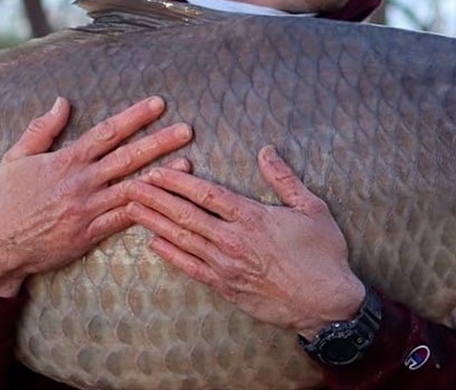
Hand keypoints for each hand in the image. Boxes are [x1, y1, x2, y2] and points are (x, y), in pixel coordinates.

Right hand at [0, 96, 192, 296]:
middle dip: (159, 141)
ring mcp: (87, 209)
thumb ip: (41, 129)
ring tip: (188, 165)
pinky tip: (165, 202)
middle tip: (187, 129)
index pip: (107, 132)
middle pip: (127, 157)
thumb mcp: (15, 157)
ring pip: (131, 188)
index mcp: (65, 161)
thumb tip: (61, 102)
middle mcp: (81, 183)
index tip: (158, 104)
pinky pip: (123, 220)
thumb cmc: (4, 200)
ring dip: (161, 176)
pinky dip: (146, 210)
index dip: (134, 117)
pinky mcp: (89, 234)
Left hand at [124, 145, 364, 338]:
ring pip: (182, 239)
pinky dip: (170, 255)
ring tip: (131, 208)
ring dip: (154, 222)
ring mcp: (227, 266)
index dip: (178, 181)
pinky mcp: (226, 287)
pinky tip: (153, 244)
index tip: (156, 170)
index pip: (207, 194)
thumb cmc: (323, 255)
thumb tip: (267, 151)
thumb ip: (285, 179)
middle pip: (185, 214)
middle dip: (155, 197)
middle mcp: (233, 240)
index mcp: (253, 217)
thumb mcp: (312, 208)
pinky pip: (191, 268)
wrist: (326, 304)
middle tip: (129, 184)